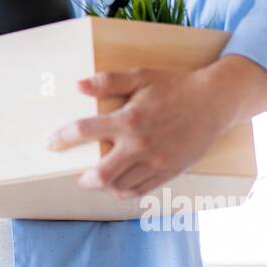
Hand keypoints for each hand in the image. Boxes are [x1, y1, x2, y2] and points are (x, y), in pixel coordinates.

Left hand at [46, 66, 235, 198]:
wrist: (214, 102)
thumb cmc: (175, 86)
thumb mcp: (141, 76)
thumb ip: (108, 81)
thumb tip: (78, 86)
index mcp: (129, 119)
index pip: (85, 132)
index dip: (63, 138)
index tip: (52, 143)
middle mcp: (141, 144)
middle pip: (101, 174)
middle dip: (83, 178)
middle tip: (78, 172)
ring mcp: (156, 162)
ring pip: (120, 187)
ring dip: (103, 186)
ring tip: (97, 178)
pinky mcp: (169, 172)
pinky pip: (140, 190)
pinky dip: (124, 191)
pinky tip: (118, 184)